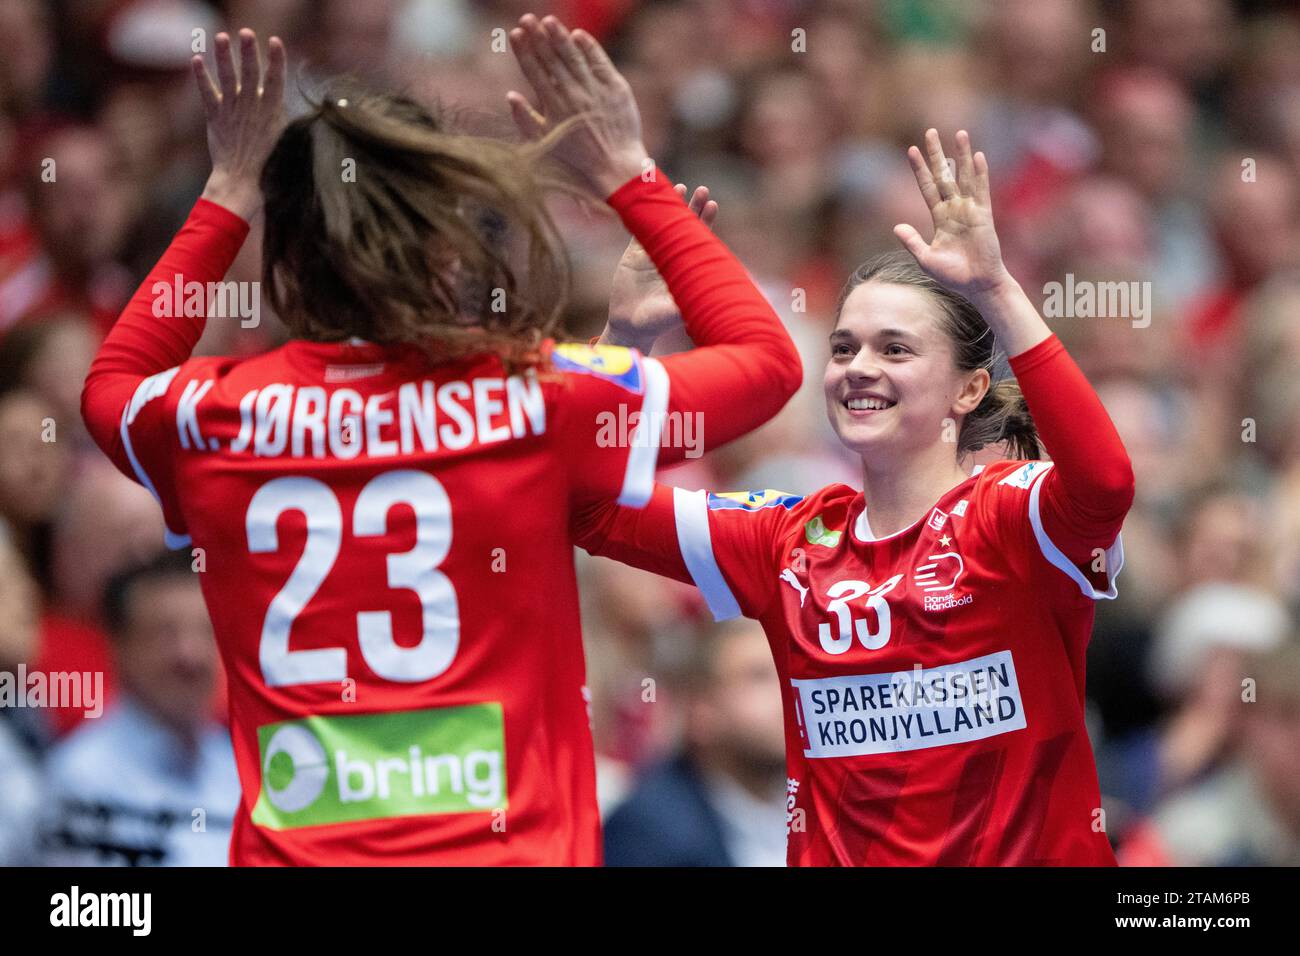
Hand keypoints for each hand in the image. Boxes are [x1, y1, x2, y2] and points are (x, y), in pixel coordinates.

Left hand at [193, 29, 285, 218]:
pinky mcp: (216, 118)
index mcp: (272, 113)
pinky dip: (201, 77)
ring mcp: (233, 111)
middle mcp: (252, 108)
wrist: (243, 182)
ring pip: (228, 78)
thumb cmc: (269, 166)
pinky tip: (196, 59)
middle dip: (249, 51)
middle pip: (251, 73)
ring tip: (221, 37)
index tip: (276, 41)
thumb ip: (282, 117)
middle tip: (247, 32)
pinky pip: (207, 93)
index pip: (275, 80)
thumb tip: (288, 103)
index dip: (276, 60)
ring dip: (225, 56)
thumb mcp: (285, 140)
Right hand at [507, 14, 648, 196]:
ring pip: (573, 56)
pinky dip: (589, 47)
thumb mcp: (545, 142)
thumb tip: (510, 95)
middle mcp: (572, 95)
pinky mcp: (615, 88)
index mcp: (553, 106)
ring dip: (560, 37)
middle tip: (527, 18)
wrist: (615, 166)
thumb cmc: (577, 156)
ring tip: (548, 21)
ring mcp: (594, 90)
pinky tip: (578, 35)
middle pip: (551, 59)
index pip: (534, 71)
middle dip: (537, 37)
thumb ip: (525, 119)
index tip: (515, 33)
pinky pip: (599, 62)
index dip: (524, 51)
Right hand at [603, 184, 717, 351]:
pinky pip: (639, 231)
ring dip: (670, 206)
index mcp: (684, 267)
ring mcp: (652, 253)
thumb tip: (708, 292)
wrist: (630, 326)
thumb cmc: (656, 323)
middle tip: (703, 190)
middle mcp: (671, 257)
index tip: (713, 205)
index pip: (699, 238)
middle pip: (684, 226)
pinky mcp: (632, 255)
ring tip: (680, 188)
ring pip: (662, 224)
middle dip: (693, 207)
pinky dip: (643, 215)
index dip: (706, 221)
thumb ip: (687, 299)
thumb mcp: (676, 312)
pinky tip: (648, 200)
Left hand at [893, 129, 1012, 301]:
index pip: (927, 187)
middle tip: (930, 131)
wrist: (977, 285)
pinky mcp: (984, 215)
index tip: (911, 150)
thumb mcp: (926, 259)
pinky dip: (980, 173)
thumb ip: (912, 242)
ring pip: (964, 177)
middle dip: (937, 154)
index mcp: (940, 218)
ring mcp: (970, 210)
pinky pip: (981, 190)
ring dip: (962, 155)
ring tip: (959, 133)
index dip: (919, 169)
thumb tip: (896, 227)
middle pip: (944, 175)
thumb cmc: (952, 275)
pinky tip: (978, 156)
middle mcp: (954, 209)